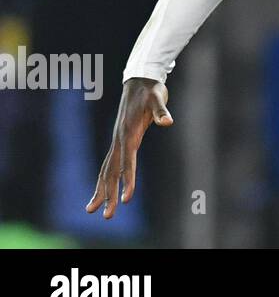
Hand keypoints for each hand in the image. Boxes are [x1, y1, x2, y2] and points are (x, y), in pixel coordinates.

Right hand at [86, 77, 172, 218]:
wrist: (140, 80)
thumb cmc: (151, 90)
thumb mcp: (158, 98)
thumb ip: (161, 111)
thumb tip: (167, 122)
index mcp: (129, 133)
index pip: (128, 162)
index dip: (128, 180)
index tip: (126, 199)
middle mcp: (119, 140)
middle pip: (112, 171)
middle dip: (108, 194)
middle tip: (107, 216)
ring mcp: (117, 141)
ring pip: (106, 170)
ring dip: (101, 191)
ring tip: (92, 211)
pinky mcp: (119, 140)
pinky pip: (109, 164)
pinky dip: (105, 179)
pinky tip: (102, 191)